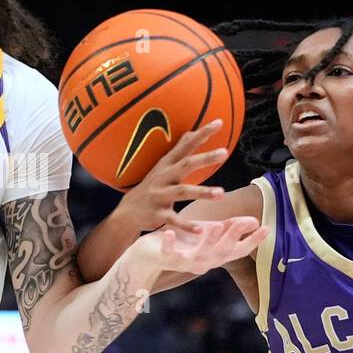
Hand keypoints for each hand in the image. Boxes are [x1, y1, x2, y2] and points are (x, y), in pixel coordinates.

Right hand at [113, 121, 230, 233]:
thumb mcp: (163, 167)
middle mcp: (163, 177)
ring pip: (182, 192)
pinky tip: (200, 229)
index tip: (219, 123)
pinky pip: (174, 219)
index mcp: (167, 165)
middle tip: (224, 152)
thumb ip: (179, 150)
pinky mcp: (158, 214)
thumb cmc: (152, 186)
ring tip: (222, 193)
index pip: (186, 145)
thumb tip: (192, 131)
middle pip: (185, 165)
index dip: (201, 134)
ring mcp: (160, 195)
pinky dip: (186, 225)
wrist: (128, 211)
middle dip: (204, 158)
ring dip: (202, 192)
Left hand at [142, 217, 268, 276]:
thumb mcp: (208, 232)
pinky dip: (170, 244)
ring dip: (208, 241)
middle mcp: (204, 262)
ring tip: (214, 226)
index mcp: (215, 255)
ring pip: (200, 254)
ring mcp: (185, 262)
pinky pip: (169, 253)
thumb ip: (230, 228)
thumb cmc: (182, 242)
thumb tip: (256, 221)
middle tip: (242, 222)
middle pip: (222, 252)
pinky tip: (170, 232)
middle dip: (232, 237)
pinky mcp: (166, 259)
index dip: (253, 241)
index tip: (267, 228)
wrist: (149, 256)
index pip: (239, 250)